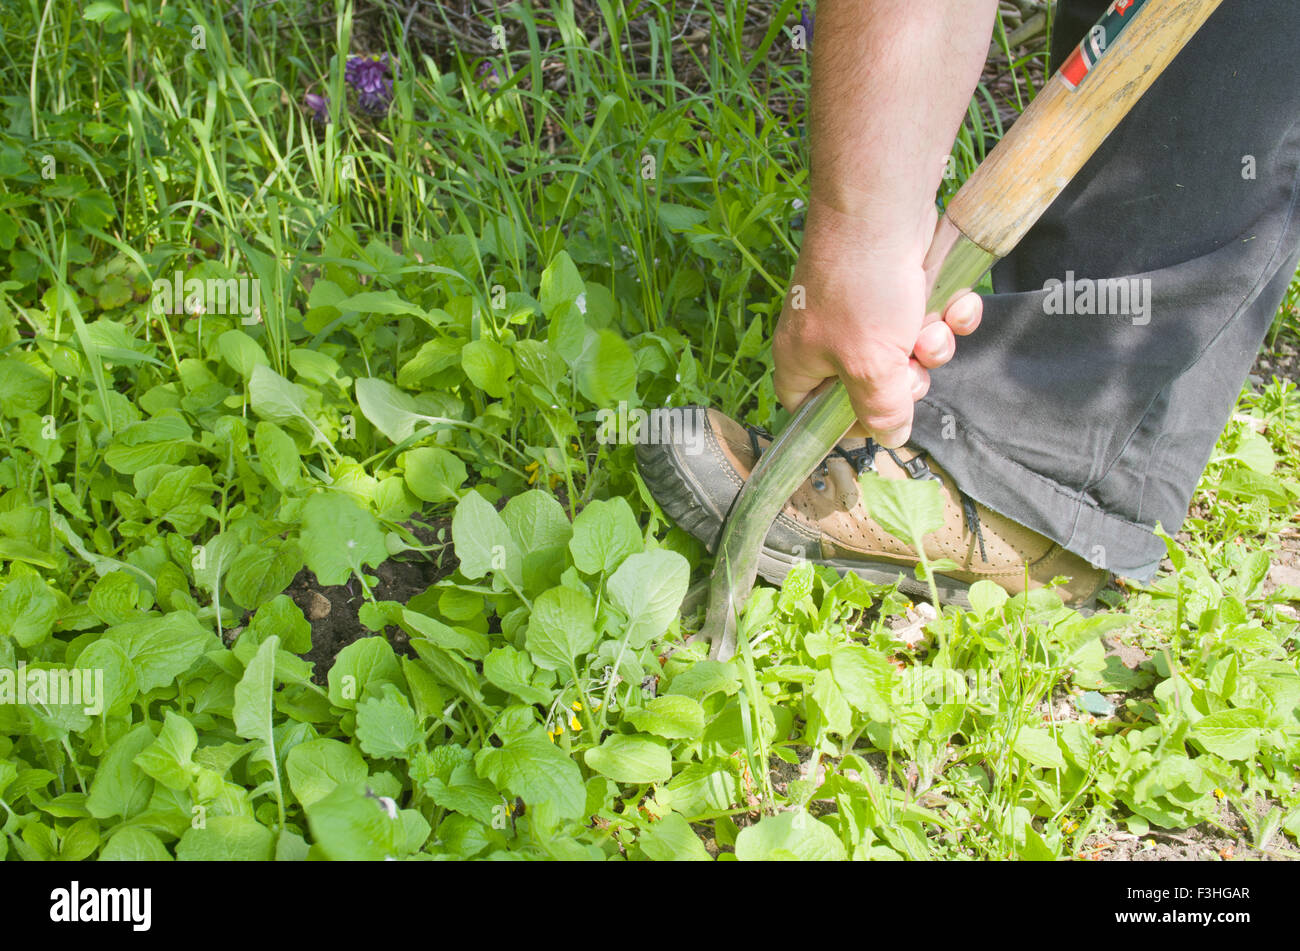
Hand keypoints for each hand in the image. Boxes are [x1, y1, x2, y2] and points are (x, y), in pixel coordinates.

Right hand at [772, 201, 981, 446]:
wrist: (883, 205)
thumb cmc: (862, 289)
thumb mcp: (870, 367)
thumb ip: (881, 411)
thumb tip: (892, 438)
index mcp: (802, 361)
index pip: (812, 411)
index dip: (846, 422)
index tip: (881, 419)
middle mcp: (829, 337)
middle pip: (873, 385)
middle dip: (907, 378)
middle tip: (914, 365)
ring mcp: (865, 309)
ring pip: (907, 351)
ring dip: (932, 344)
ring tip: (935, 325)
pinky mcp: (898, 284)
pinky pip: (927, 316)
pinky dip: (946, 312)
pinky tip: (956, 301)